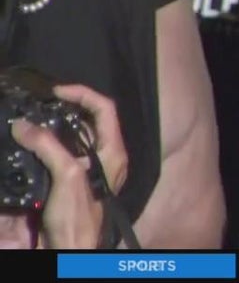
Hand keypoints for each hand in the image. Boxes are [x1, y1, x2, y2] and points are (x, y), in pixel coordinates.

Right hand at [0, 85, 127, 249]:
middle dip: (66, 107)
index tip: (57, 91)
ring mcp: (90, 168)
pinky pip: (62, 152)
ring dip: (54, 125)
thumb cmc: (78, 217)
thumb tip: (24, 125)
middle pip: (89, 120)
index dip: (83, 94)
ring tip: (33, 119)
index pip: (104, 109)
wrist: (70, 248)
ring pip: (74, 136)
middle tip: (41, 104)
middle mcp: (105, 156)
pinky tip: (31, 143)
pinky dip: (47, 143)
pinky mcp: (73, 179)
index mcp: (113, 151)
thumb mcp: (67, 175)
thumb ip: (48, 146)